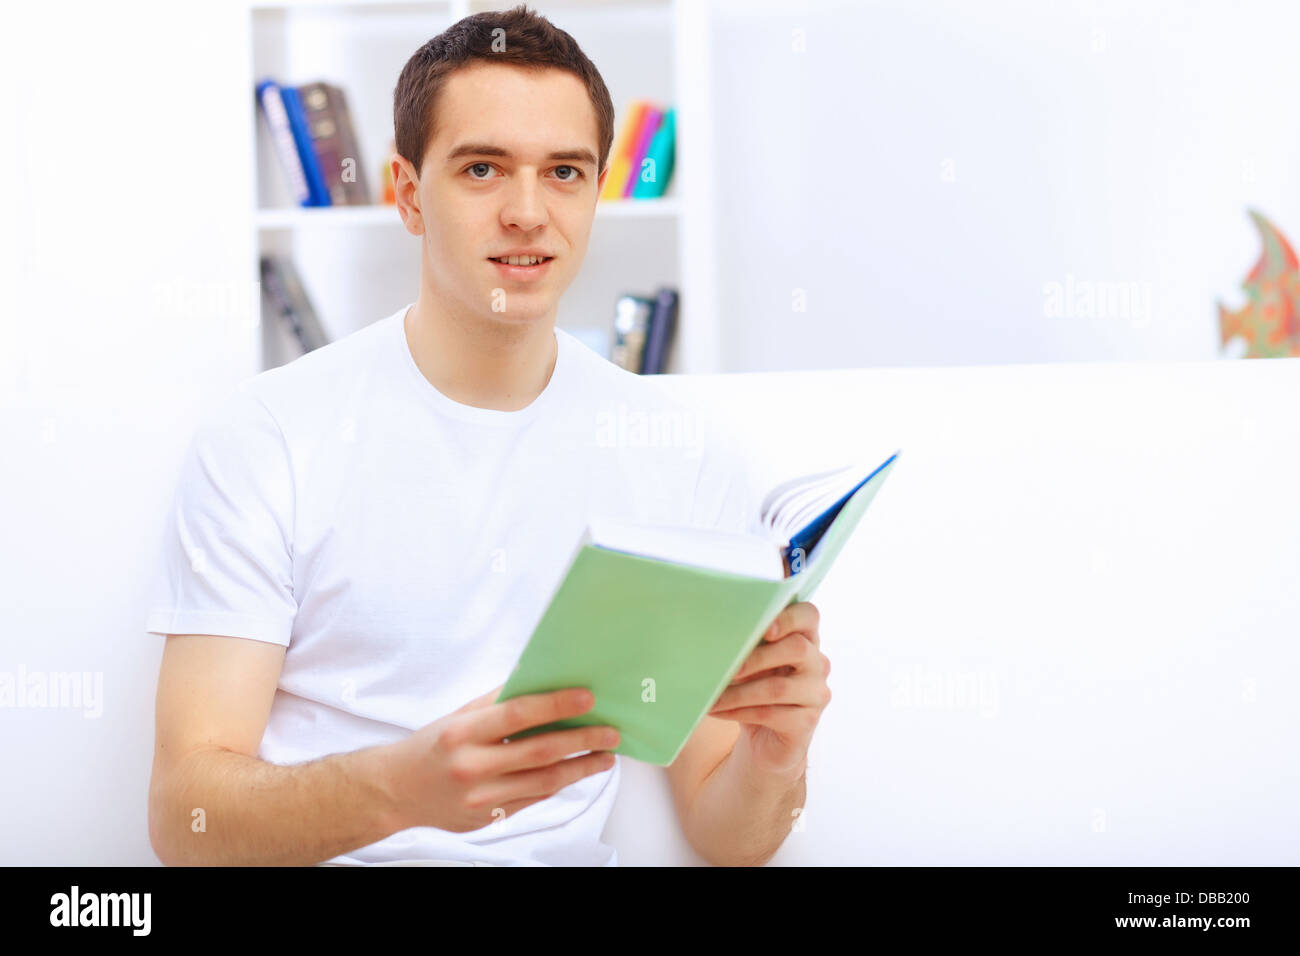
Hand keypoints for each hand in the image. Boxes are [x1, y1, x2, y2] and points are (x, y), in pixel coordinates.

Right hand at [386, 686, 619, 832]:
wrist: (396, 790)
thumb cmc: (433, 745)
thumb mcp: (459, 715)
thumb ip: (498, 701)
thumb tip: (543, 680)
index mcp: (462, 732)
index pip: (518, 714)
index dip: (556, 705)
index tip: (587, 698)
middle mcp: (471, 766)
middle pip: (540, 752)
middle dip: (582, 740)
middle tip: (611, 732)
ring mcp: (479, 798)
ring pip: (543, 782)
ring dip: (581, 768)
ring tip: (605, 756)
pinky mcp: (486, 819)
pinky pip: (533, 799)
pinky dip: (559, 784)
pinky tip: (577, 771)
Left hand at [707, 601, 829, 778]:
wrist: (766, 741)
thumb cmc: (755, 691)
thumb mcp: (752, 664)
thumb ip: (746, 646)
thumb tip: (713, 636)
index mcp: (805, 639)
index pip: (808, 615)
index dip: (789, 617)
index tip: (765, 628)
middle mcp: (817, 664)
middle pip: (797, 648)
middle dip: (756, 657)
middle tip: (726, 667)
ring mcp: (816, 694)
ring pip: (778, 687)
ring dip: (738, 693)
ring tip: (711, 696)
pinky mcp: (807, 722)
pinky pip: (771, 714)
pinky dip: (738, 712)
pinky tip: (717, 711)